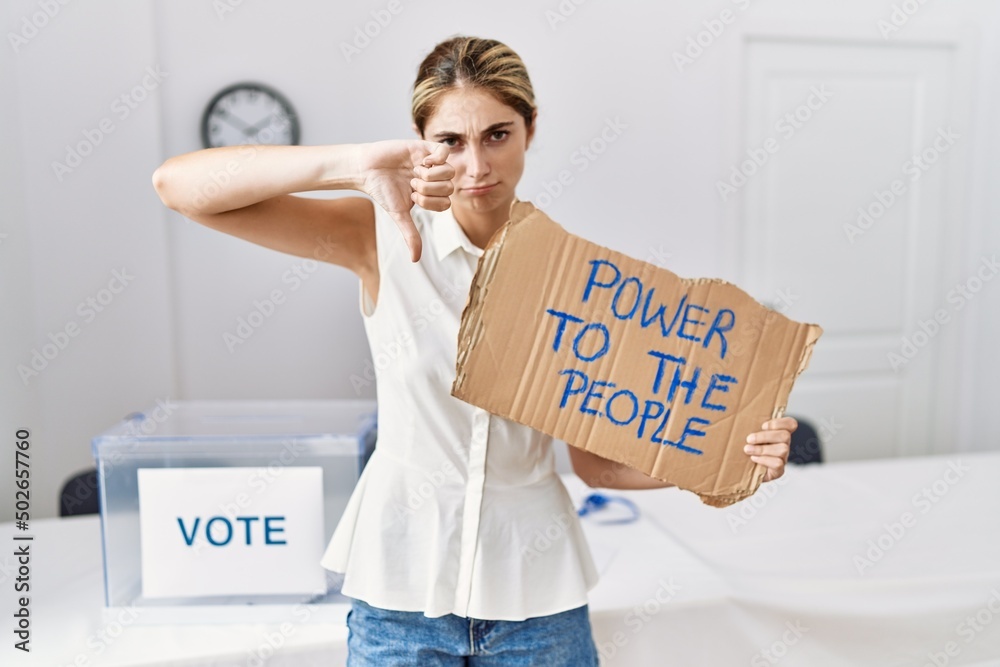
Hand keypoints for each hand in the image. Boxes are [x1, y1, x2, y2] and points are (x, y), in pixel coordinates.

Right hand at [356, 140, 453, 261]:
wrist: (366, 170)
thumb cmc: (382, 192)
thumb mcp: (399, 215)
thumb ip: (411, 234)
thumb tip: (415, 260)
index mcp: (431, 194)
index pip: (447, 203)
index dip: (431, 202)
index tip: (414, 197)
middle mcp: (433, 179)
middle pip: (450, 188)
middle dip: (430, 190)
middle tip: (412, 184)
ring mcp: (431, 162)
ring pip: (450, 171)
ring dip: (431, 175)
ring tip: (415, 172)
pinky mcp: (425, 147)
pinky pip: (445, 150)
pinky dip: (436, 159)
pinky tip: (422, 162)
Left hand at [744, 417, 796, 482]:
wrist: (742, 471)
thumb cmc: (747, 450)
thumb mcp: (749, 436)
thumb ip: (750, 426)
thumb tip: (736, 415)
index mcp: (778, 434)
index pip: (790, 424)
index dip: (779, 423)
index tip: (763, 426)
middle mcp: (784, 445)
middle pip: (785, 435)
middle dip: (765, 436)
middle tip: (749, 439)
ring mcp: (783, 458)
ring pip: (782, 449)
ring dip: (762, 449)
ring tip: (748, 449)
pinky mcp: (779, 470)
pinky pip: (778, 463)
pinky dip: (764, 460)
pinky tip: (754, 458)